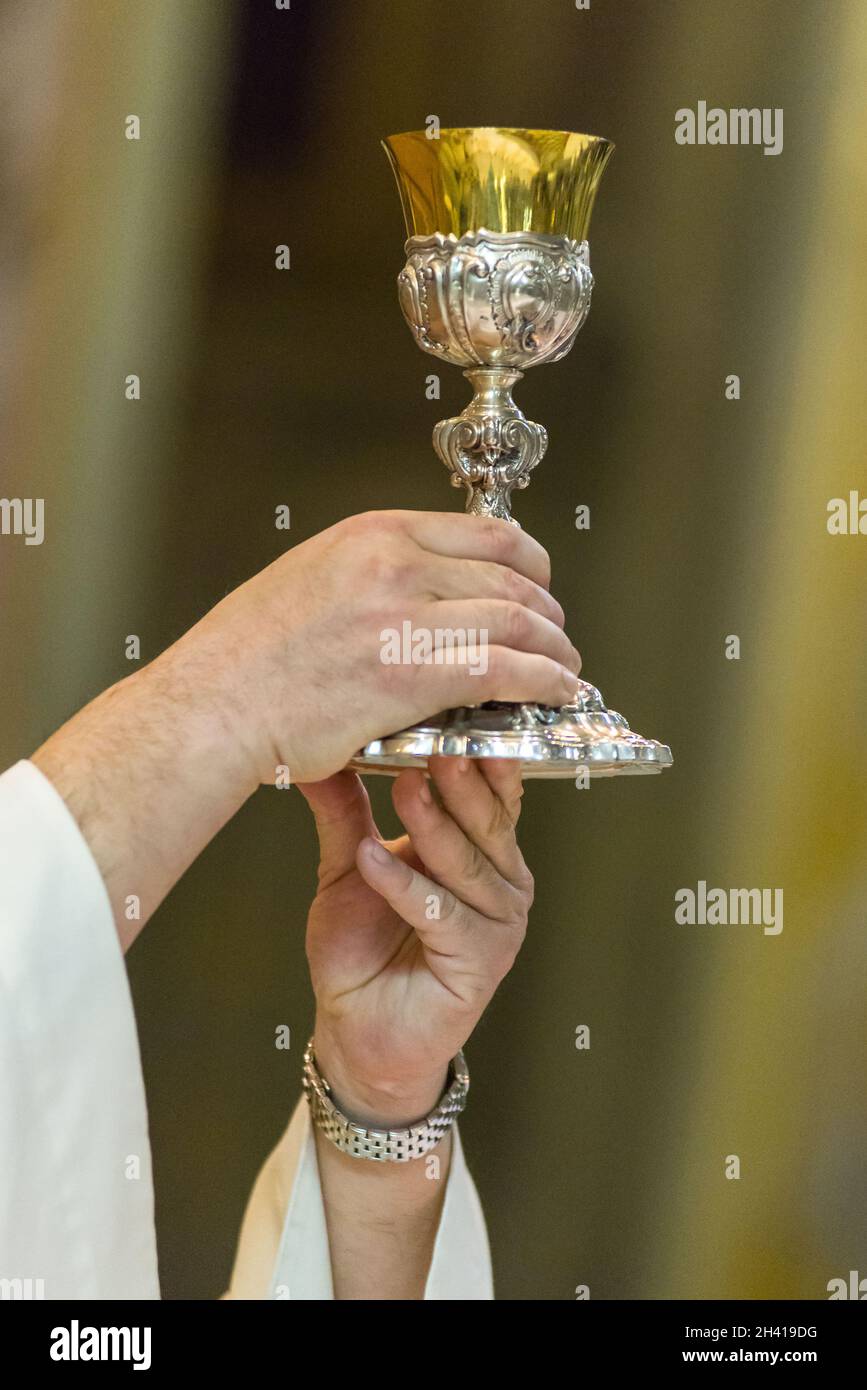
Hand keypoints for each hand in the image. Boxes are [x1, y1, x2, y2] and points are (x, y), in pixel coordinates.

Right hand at [31, 509, 574, 945]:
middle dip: (547, 608)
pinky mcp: (412, 674)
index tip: (538, 584)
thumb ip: (372, 576)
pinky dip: (546, 680)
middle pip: (510, 573)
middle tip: (555, 635)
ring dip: (555, 647)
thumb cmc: (247, 656)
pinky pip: (506, 669)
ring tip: (565, 669)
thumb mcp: (310, 579)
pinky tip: (561, 692)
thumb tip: (422, 593)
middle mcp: (396, 563)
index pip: (484, 531)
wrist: (213, 704)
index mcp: (374, 533)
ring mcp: (406, 616)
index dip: (528, 561)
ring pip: (516, 619)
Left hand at [300, 755, 533, 1126]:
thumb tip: (321, 747)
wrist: (357, 1031)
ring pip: (468, 862)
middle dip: (459, 778)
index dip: (474, 752)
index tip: (448, 711)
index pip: (492, 790)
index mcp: (485, 850)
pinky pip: (442, 913)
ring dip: (434, 824)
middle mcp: (503, 881)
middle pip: (487, 818)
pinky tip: (372, 861)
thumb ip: (346, 812)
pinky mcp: (480, 962)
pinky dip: (405, 885)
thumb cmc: (363, 951)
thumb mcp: (350, 866)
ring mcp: (498, 923)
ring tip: (405, 788)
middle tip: (430, 743)